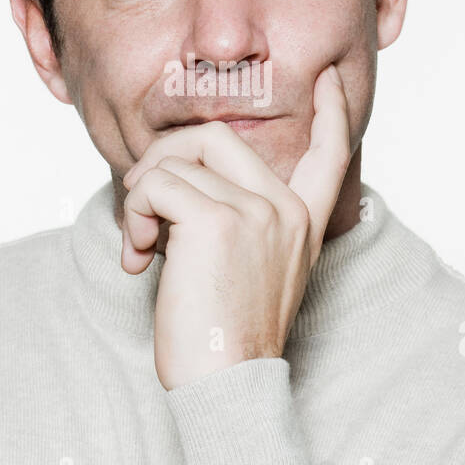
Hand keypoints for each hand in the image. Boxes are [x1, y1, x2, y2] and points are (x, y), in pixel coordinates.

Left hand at [120, 64, 351, 389]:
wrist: (227, 385)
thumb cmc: (227, 339)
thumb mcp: (252, 272)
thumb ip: (238, 223)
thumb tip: (178, 182)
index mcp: (303, 223)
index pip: (330, 152)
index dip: (332, 111)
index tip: (330, 79)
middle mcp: (285, 210)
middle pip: (215, 136)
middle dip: (164, 158)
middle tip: (143, 207)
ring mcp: (255, 211)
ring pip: (176, 160)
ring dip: (140, 197)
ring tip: (140, 244)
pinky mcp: (215, 221)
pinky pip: (155, 187)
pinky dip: (133, 216)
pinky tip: (137, 257)